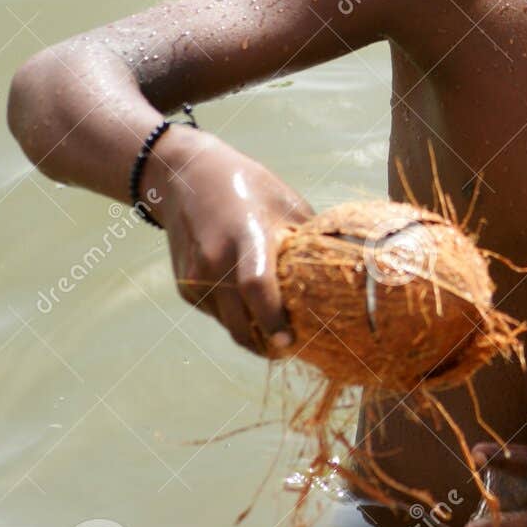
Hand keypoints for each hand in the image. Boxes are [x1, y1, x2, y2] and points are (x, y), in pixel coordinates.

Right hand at [143, 128, 312, 355]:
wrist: (187, 177)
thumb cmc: (250, 187)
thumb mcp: (287, 204)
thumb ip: (306, 242)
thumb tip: (341, 274)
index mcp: (246, 234)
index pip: (256, 285)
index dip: (273, 318)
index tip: (290, 341)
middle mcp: (215, 259)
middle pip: (240, 320)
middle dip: (266, 343)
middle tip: (293, 349)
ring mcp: (195, 276)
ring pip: (229, 324)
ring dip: (252, 335)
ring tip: (277, 333)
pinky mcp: (185, 287)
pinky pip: (216, 315)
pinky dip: (236, 318)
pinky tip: (251, 306)